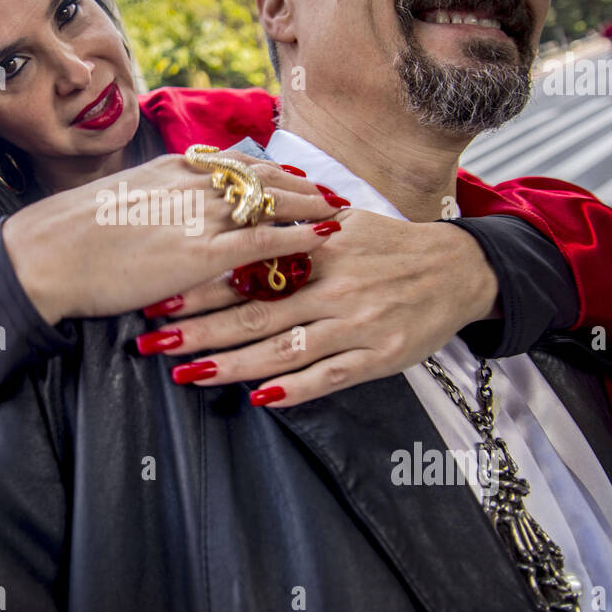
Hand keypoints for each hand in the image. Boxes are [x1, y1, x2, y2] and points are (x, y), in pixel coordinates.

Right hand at [2, 153, 343, 324]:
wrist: (48, 256)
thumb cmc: (69, 238)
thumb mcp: (117, 204)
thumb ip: (150, 202)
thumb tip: (163, 214)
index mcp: (170, 170)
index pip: (234, 163)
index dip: (270, 171)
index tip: (294, 176)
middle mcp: (192, 184)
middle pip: (262, 177)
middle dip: (301, 186)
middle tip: (331, 193)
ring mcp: (200, 216)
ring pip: (272, 203)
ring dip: (310, 207)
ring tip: (340, 212)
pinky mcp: (203, 253)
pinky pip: (266, 240)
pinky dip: (300, 236)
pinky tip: (325, 237)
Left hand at [139, 210, 498, 406]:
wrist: (459, 269)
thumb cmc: (389, 245)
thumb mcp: (342, 221)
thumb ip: (289, 224)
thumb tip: (234, 213)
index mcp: (317, 249)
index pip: (247, 268)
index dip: (200, 284)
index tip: (158, 294)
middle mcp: (332, 287)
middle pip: (254, 313)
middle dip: (198, 330)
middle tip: (152, 341)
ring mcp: (356, 324)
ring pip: (283, 349)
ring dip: (231, 365)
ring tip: (187, 374)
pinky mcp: (379, 356)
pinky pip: (330, 377)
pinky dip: (294, 389)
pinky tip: (259, 398)